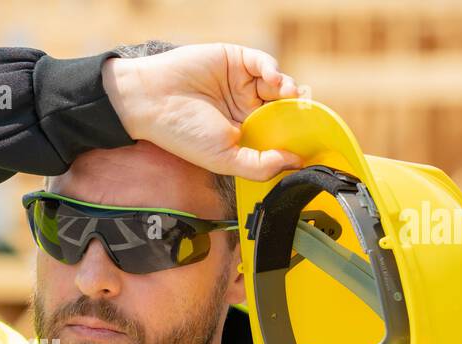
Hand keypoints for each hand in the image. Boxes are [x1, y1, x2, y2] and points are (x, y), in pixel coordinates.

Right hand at [102, 43, 301, 180]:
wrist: (153, 100)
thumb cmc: (183, 133)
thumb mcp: (224, 159)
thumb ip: (259, 165)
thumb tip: (295, 163)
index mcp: (242, 134)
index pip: (277, 133)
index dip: (294, 135)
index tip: (309, 139)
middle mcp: (244, 108)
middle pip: (283, 107)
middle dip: (297, 110)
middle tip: (306, 113)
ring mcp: (240, 83)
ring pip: (278, 84)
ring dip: (288, 89)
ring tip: (289, 94)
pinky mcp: (236, 59)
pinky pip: (264, 62)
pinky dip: (274, 69)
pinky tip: (273, 79)